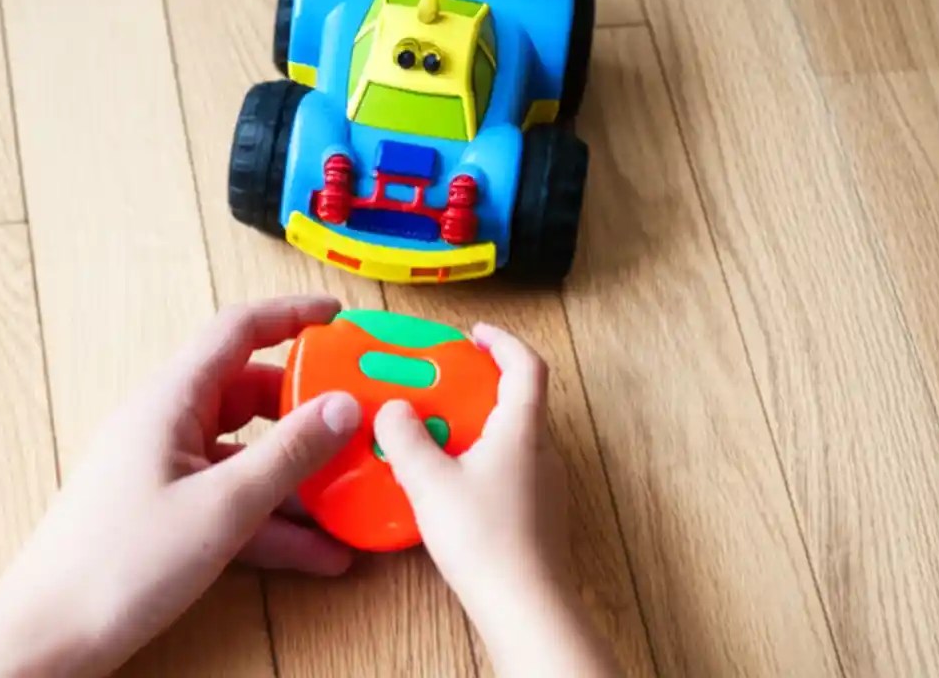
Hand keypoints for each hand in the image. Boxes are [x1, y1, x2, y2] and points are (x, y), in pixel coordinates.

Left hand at [0, 296, 360, 677]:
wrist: (48, 638)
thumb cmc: (119, 565)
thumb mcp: (223, 507)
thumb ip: (289, 455)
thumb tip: (342, 407)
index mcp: (170, 401)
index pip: (237, 331)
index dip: (291, 316)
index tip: (340, 318)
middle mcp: (165, 426)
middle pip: (250, 395)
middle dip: (307, 411)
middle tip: (356, 423)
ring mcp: (164, 471)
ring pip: (246, 456)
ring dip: (297, 479)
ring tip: (352, 501)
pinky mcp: (165, 513)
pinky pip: (231, 501)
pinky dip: (272, 522)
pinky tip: (319, 554)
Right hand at [373, 324, 615, 676]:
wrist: (524, 603)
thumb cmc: (485, 539)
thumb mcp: (430, 482)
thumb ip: (405, 439)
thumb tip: (393, 411)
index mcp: (523, 429)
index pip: (527, 365)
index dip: (503, 342)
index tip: (475, 335)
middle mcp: (542, 450)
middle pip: (521, 398)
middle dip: (483, 383)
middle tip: (446, 380)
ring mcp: (545, 483)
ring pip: (515, 435)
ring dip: (481, 422)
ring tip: (439, 431)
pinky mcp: (537, 511)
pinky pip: (511, 466)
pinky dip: (483, 456)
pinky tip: (452, 479)